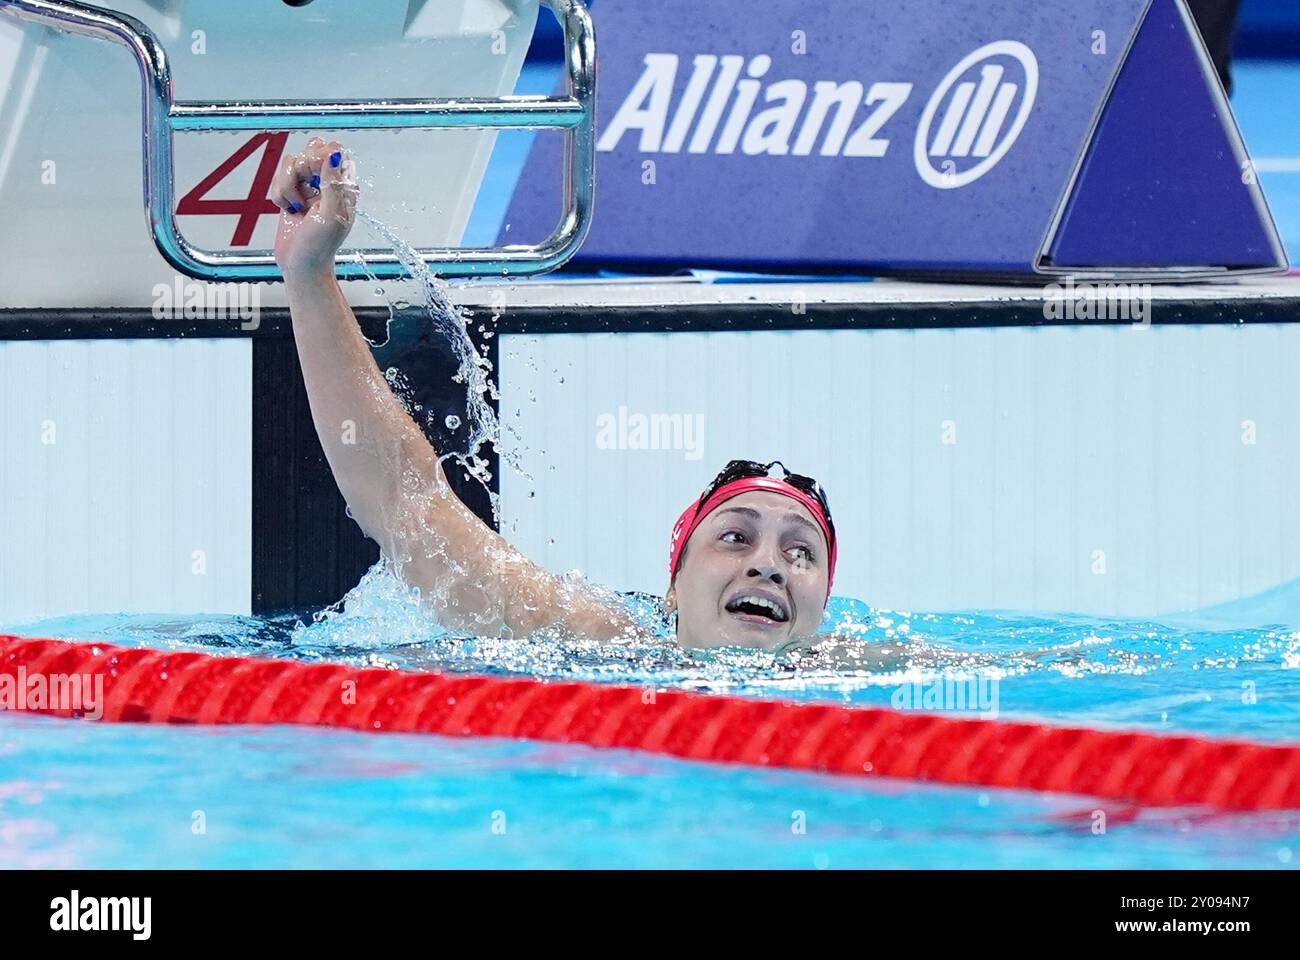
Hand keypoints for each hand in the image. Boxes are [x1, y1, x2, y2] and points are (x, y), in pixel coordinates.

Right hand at [271, 137, 358, 278]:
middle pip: (311, 150)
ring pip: (291, 162)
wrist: (300, 265)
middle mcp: (327, 183)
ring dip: (287, 185)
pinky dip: (279, 193)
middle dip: (300, 169)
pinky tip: (288, 209)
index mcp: (345, 186)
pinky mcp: (291, 193)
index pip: (336, 151)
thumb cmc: (320, 246)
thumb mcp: (331, 214)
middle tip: (303, 193)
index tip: (315, 178)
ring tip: (295, 207)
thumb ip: (333, 183)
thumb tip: (335, 155)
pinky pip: (279, 177)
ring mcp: (308, 187)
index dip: (321, 157)